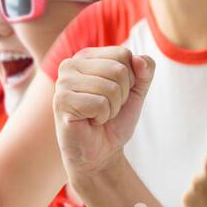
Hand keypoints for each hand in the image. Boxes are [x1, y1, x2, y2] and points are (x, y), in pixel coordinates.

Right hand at [53, 47, 154, 178]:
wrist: (101, 152)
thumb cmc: (115, 120)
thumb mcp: (137, 92)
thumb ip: (145, 71)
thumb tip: (140, 59)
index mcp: (87, 56)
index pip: (123, 54)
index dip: (131, 79)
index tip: (117, 94)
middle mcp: (71, 64)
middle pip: (118, 70)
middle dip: (122, 95)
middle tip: (107, 108)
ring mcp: (63, 82)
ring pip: (110, 87)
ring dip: (113, 108)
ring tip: (99, 115)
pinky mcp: (61, 101)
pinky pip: (100, 104)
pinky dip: (102, 117)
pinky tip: (91, 121)